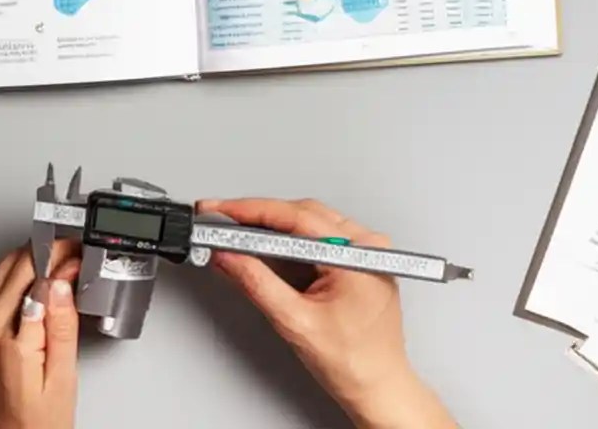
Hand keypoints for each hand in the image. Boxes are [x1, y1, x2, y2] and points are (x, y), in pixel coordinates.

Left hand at [0, 240, 82, 428]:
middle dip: (50, 255)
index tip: (79, 255)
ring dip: (36, 262)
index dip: (62, 258)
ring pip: (7, 267)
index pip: (36, 272)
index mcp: (5, 334)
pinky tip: (42, 289)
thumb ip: (62, 325)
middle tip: (75, 260)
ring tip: (63, 274)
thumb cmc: (33, 418)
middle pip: (18, 262)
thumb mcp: (62, 376)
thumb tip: (61, 283)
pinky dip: (22, 276)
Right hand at [197, 199, 455, 428]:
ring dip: (270, 228)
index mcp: (358, 254)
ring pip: (307, 223)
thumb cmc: (354, 362)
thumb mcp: (295, 321)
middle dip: (256, 216)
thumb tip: (228, 256)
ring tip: (236, 233)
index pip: (295, 217)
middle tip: (220, 220)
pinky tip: (263, 248)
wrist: (377, 387)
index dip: (250, 211)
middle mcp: (366, 245)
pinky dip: (286, 242)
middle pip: (301, 214)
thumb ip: (257, 283)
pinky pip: (316, 239)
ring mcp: (363, 251)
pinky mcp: (355, 261)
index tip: (220, 211)